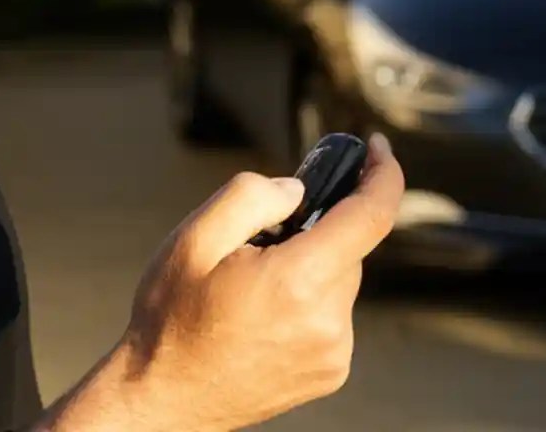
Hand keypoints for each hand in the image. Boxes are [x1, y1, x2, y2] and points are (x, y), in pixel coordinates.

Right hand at [38, 133, 403, 431]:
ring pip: (340, 280)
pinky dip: (309, 301)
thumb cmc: (171, 319)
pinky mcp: (331, 371)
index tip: (376, 148)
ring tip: (250, 290)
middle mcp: (328, 321)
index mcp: (298, 281)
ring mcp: (334, 352)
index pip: (372, 215)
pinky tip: (264, 316)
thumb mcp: (192, 239)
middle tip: (258, 245)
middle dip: (314, 231)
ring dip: (310, 267)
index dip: (382, 173)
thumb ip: (250, 196)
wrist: (163, 397)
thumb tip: (298, 190)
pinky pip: (333, 313)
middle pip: (347, 247)